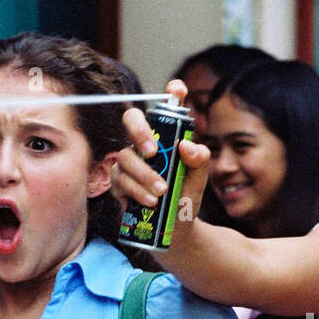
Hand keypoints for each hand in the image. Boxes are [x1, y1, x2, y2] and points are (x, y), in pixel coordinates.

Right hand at [113, 78, 210, 228]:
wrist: (177, 229)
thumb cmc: (186, 197)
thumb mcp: (198, 179)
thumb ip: (199, 160)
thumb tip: (187, 146)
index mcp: (166, 138)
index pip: (166, 110)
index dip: (171, 94)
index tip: (178, 89)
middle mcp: (144, 145)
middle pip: (130, 120)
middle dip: (139, 131)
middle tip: (153, 151)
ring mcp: (128, 163)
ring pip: (126, 157)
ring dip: (144, 175)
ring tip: (163, 192)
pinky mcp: (119, 184)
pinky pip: (121, 182)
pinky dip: (138, 191)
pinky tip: (152, 201)